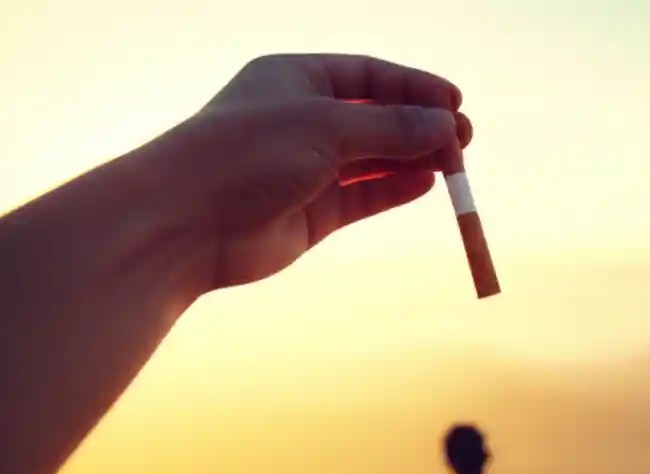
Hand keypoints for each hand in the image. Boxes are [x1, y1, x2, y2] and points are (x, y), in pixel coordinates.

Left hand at [130, 54, 471, 291]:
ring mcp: (305, 169)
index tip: (454, 102)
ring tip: (455, 164)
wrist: (187, 221)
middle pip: (376, 117)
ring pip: (373, 159)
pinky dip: (395, 189)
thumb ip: (391, 127)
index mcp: (295, 79)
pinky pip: (363, 196)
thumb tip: (444, 125)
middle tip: (463, 139)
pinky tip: (428, 185)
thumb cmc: (247, 153)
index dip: (414, 86)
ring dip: (413, 159)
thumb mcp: (327, 126)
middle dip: (420, 126)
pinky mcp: (310, 214)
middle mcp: (301, 120)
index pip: (368, 76)